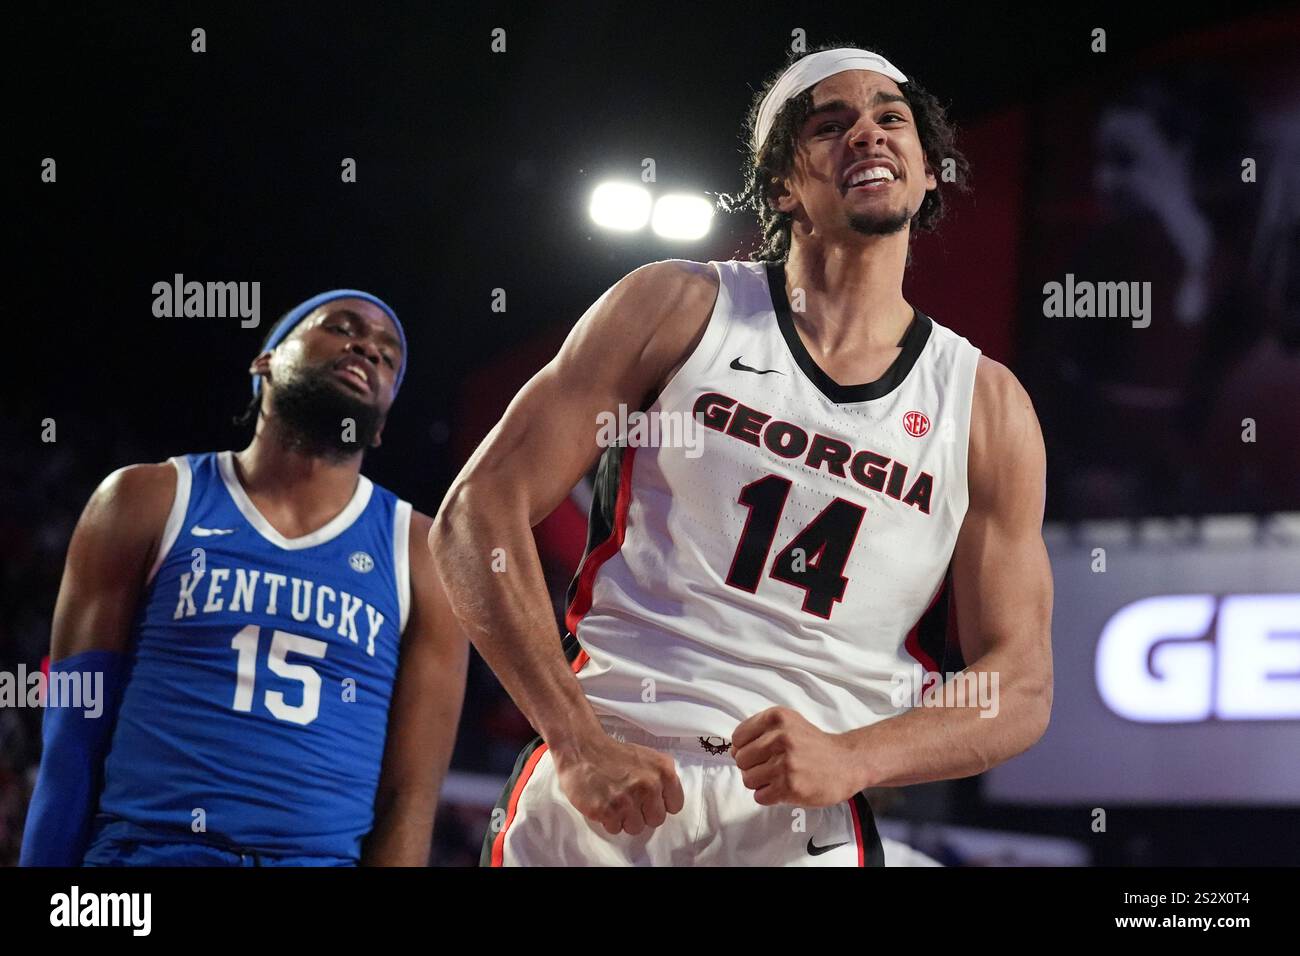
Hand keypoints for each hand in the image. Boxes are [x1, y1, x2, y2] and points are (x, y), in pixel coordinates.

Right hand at [551, 733, 684, 835]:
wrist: (582, 749)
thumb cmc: (613, 754)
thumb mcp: (647, 757)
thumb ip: (661, 778)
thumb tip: (667, 801)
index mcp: (663, 771)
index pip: (675, 805)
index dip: (660, 804)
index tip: (648, 799)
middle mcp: (649, 786)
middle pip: (656, 820)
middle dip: (642, 814)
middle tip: (628, 800)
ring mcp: (629, 800)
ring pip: (636, 828)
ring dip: (624, 819)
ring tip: (614, 801)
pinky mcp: (608, 811)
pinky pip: (615, 829)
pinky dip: (608, 820)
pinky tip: (603, 803)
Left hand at [732, 707, 857, 806]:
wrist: (847, 762)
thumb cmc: (814, 744)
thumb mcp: (789, 723)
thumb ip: (761, 730)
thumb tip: (733, 750)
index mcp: (777, 718)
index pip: (738, 737)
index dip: (744, 748)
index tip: (758, 753)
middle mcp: (780, 737)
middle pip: (741, 760)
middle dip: (752, 767)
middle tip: (771, 767)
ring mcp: (784, 763)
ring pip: (748, 779)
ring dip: (760, 782)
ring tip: (778, 778)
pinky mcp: (789, 786)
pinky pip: (759, 796)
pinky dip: (768, 795)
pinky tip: (783, 788)